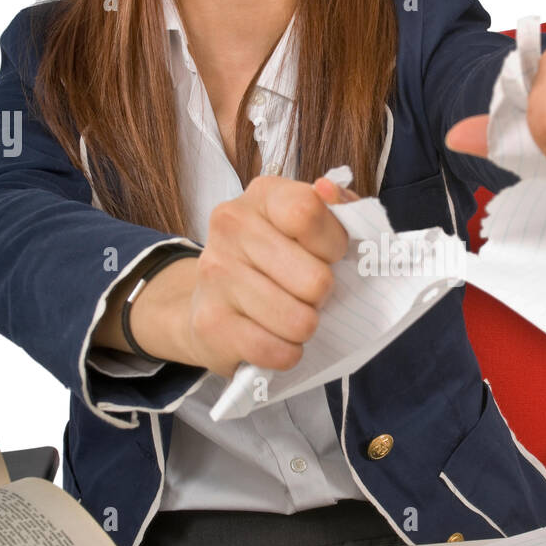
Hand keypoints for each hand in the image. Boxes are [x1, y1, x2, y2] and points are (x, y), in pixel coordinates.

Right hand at [129, 175, 359, 377]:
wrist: (212, 301)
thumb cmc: (275, 261)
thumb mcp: (308, 226)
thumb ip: (336, 209)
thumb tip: (331, 191)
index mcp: (263, 195)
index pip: (308, 213)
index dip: (334, 244)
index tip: (330, 256)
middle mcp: (230, 226)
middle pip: (314, 279)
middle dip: (323, 295)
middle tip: (307, 294)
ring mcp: (215, 275)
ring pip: (299, 321)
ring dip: (305, 328)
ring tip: (291, 316)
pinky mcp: (209, 323)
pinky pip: (275, 351)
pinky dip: (286, 353)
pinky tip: (275, 338)